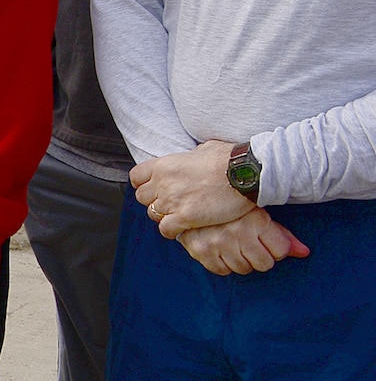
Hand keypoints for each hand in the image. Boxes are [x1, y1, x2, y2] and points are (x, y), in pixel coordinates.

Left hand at [132, 141, 249, 235]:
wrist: (244, 174)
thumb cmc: (229, 160)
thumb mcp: (204, 149)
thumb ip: (190, 156)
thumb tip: (194, 157)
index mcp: (164, 165)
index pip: (136, 177)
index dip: (144, 184)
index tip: (153, 188)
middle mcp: (162, 183)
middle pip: (143, 197)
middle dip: (154, 201)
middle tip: (169, 203)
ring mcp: (171, 201)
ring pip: (153, 214)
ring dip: (164, 216)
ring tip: (177, 215)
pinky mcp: (184, 218)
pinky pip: (166, 229)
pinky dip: (171, 231)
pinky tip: (182, 228)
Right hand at [177, 208, 309, 275]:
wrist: (190, 200)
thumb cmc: (229, 210)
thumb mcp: (258, 215)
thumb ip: (282, 235)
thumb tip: (305, 253)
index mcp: (255, 220)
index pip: (280, 251)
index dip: (275, 249)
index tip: (265, 241)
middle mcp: (238, 232)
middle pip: (264, 264)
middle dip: (259, 257)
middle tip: (249, 245)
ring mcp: (218, 243)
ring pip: (243, 269)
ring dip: (241, 261)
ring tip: (234, 246)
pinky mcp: (201, 251)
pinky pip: (222, 271)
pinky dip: (223, 264)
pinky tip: (221, 250)